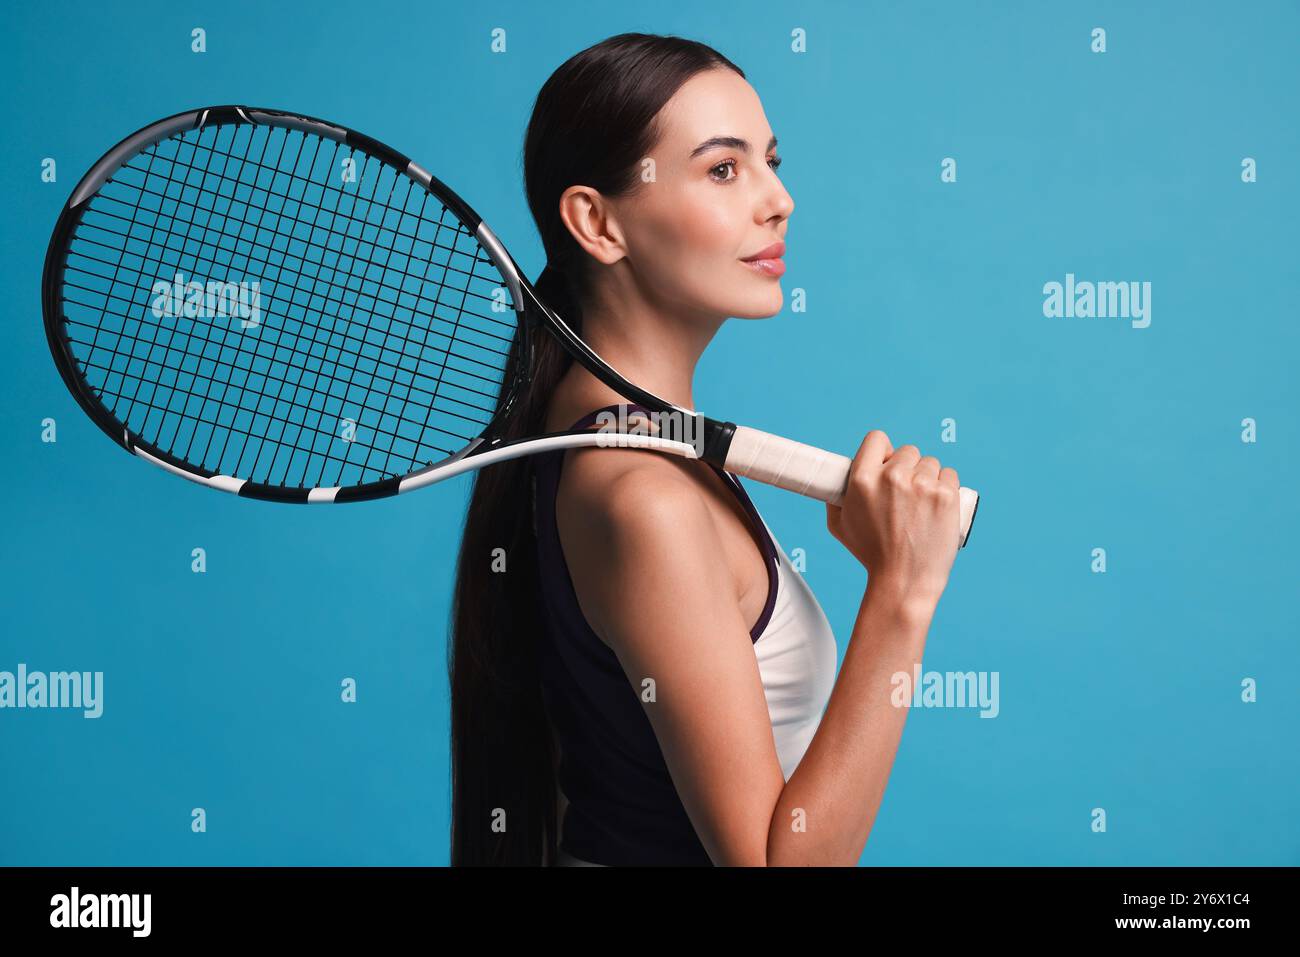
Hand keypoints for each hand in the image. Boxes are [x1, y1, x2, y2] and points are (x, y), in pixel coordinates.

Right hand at [826, 430, 959, 608]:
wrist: (904, 580)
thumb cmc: (872, 554)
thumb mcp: (839, 524)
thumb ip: (837, 495)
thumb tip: (839, 476)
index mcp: (863, 479)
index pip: (877, 438)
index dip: (883, 451)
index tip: (887, 464)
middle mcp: (892, 477)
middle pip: (907, 451)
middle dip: (908, 468)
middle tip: (906, 495)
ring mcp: (922, 486)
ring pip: (930, 463)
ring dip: (928, 478)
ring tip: (922, 505)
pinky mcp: (946, 496)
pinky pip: (950, 475)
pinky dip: (946, 487)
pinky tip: (938, 505)